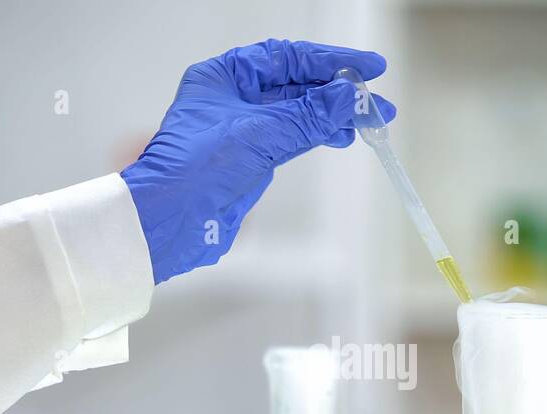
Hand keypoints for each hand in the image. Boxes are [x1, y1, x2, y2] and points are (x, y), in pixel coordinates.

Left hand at [121, 39, 395, 283]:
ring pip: (299, 112)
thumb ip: (308, 115)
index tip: (366, 67)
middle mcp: (233, 97)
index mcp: (224, 76)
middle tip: (376, 102)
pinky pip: (294, 137)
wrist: (171, 222)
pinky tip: (343, 137)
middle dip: (338, 91)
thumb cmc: (195, 171)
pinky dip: (320, 135)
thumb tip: (348, 97)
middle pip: (296, 84)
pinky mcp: (252, 157)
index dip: (329, 60)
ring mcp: (243, 128)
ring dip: (334, 116)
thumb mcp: (259, 135)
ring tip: (369, 122)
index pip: (286, 58)